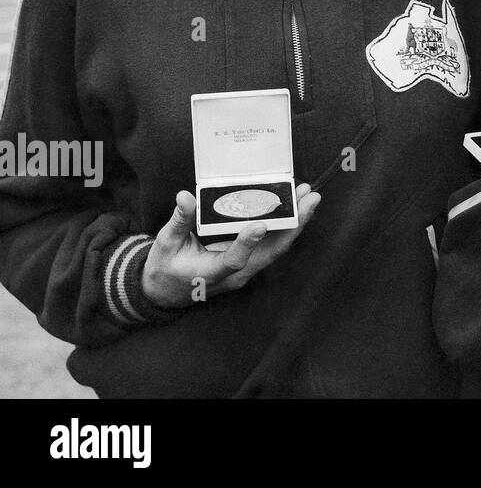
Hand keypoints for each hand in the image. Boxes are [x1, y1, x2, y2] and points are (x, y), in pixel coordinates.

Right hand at [142, 184, 320, 307]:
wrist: (167, 291)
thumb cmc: (166, 268)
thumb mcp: (166, 244)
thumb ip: (179, 222)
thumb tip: (185, 197)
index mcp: (211, 272)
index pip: (234, 261)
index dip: (247, 244)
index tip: (259, 225)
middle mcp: (235, 274)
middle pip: (270, 252)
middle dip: (293, 225)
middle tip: (308, 198)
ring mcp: (246, 269)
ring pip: (277, 248)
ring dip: (296, 222)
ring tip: (308, 196)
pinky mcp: (250, 262)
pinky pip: (273, 245)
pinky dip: (287, 226)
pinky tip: (296, 206)